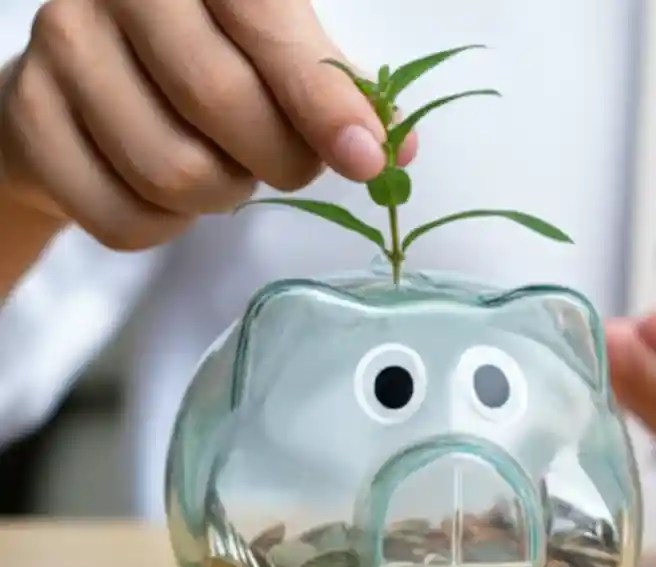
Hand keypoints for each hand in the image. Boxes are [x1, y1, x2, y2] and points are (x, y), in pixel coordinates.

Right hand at [0, 0, 414, 249]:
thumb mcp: (270, 57)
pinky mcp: (28, 117)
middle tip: (290, 167)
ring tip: (221, 170)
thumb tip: (394, 150)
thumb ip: (332, 91)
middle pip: (221, 101)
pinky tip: (166, 196)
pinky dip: (165, 227)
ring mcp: (63, 48)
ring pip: (173, 169)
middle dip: (279, 159)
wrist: (79, 99)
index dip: (321, 98)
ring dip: (221, 195)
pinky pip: (123, 216)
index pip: (267, 25)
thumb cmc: (195, 67)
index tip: (367, 157)